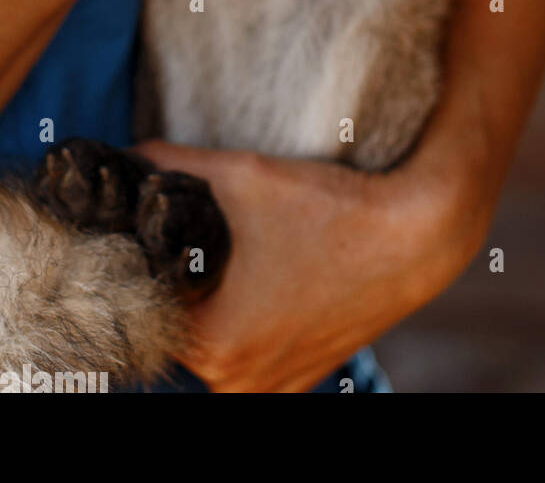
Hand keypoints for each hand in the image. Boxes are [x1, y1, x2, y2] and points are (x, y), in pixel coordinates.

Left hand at [133, 142, 481, 392]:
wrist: (419, 233)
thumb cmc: (332, 207)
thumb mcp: (242, 173)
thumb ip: (170, 164)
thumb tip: (125, 157)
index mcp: (216, 347)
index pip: (148, 304)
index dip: (149, 259)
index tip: (164, 226)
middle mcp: (241, 383)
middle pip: (181, 325)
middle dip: (186, 278)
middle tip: (208, 232)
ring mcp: (277, 386)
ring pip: (217, 339)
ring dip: (219, 300)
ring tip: (246, 250)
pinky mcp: (305, 375)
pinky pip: (256, 349)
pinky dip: (254, 315)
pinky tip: (272, 272)